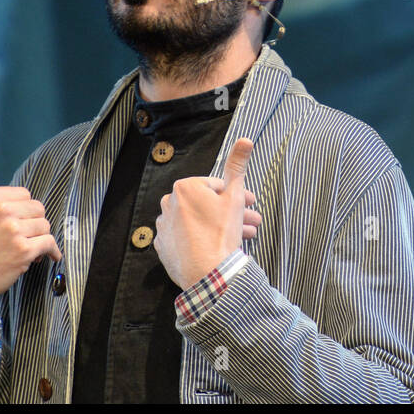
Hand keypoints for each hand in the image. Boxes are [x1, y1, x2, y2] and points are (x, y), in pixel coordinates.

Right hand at [0, 155, 63, 304]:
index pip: (25, 195)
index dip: (21, 212)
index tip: (10, 225)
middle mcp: (0, 210)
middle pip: (38, 208)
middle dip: (31, 224)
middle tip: (17, 239)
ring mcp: (12, 230)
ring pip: (45, 225)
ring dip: (38, 239)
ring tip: (22, 249)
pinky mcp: (23, 251)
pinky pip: (49, 243)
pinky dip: (50, 252)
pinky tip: (44, 257)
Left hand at [155, 137, 253, 290]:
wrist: (208, 274)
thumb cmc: (222, 233)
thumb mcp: (235, 197)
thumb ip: (237, 165)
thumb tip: (245, 139)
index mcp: (185, 187)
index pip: (217, 187)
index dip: (237, 196)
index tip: (251, 205)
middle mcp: (169, 203)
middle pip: (207, 206)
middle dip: (231, 213)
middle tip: (250, 223)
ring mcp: (164, 227)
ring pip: (196, 222)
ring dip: (217, 226)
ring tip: (239, 238)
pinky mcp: (162, 246)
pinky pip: (183, 238)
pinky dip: (197, 240)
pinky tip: (214, 247)